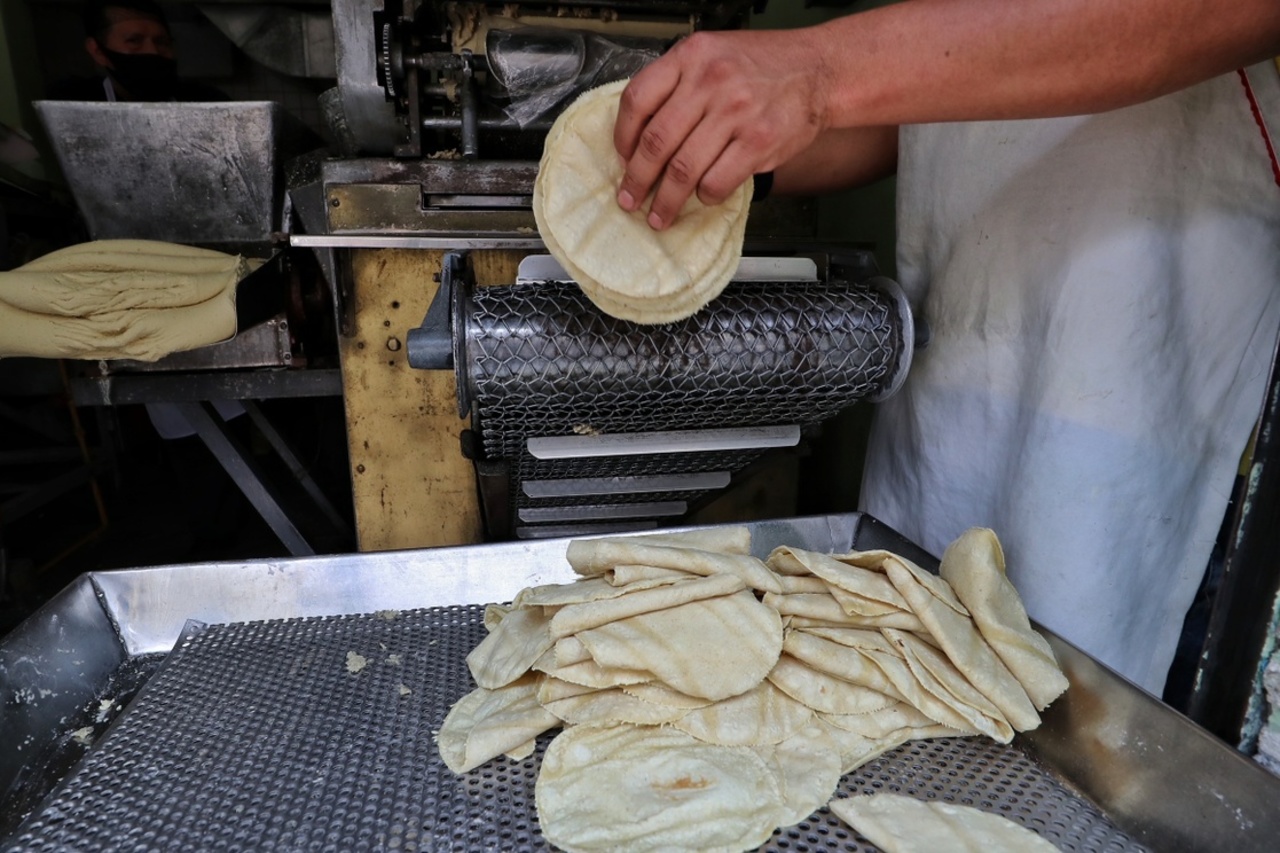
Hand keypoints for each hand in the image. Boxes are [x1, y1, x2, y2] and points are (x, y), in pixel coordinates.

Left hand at [613, 29, 828, 229]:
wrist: (819, 70)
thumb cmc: (764, 66)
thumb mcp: (713, 54)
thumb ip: (678, 83)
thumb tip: (641, 133)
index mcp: (692, 56)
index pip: (638, 99)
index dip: (623, 136)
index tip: (622, 158)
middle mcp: (711, 81)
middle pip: (657, 142)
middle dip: (637, 179)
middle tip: (629, 199)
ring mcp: (736, 112)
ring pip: (683, 170)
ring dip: (666, 200)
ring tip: (659, 214)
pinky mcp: (759, 142)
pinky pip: (717, 181)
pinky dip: (705, 196)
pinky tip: (703, 196)